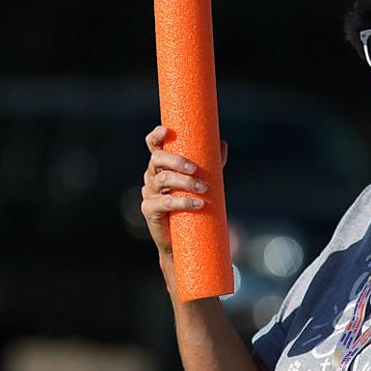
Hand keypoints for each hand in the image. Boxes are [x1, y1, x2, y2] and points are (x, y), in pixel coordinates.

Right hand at [139, 126, 226, 256]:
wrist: (182, 240)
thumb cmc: (191, 206)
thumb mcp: (203, 181)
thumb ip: (211, 163)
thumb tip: (222, 143)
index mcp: (161, 166)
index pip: (154, 146)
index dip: (156, 136)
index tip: (166, 131)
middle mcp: (152, 176)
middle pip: (157, 159)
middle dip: (176, 161)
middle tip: (195, 169)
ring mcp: (149, 193)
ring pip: (162, 179)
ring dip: (185, 182)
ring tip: (203, 189)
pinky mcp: (150, 210)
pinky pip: (165, 202)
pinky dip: (183, 202)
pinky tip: (198, 204)